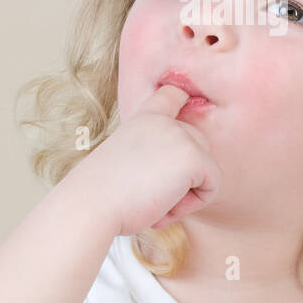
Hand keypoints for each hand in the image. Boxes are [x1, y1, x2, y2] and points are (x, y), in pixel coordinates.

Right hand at [80, 82, 223, 236]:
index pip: (172, 94)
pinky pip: (212, 186)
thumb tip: (178, 171)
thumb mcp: (125, 162)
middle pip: (199, 144)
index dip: (183, 98)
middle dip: (184, 176)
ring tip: (155, 202)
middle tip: (152, 194)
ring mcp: (181, 136)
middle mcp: (165, 121)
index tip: (185, 98)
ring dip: (186, 195)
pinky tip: (164, 207)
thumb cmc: (101, 195)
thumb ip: (152, 155)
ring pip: (207, 170)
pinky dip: (192, 205)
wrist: (90, 204)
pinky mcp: (193, 158)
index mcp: (143, 119)